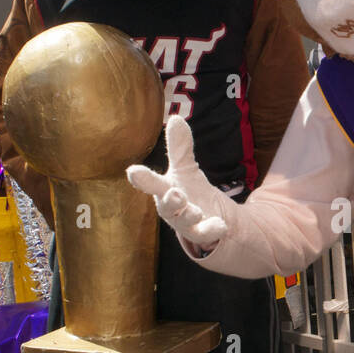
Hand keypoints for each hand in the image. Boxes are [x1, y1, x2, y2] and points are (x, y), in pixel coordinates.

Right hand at [127, 115, 227, 250]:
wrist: (207, 217)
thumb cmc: (188, 191)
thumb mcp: (185, 168)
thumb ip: (180, 147)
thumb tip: (176, 117)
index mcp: (165, 190)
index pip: (151, 183)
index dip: (142, 179)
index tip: (133, 172)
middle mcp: (172, 209)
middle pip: (166, 207)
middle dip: (169, 201)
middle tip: (174, 193)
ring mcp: (186, 223)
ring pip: (184, 223)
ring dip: (189, 216)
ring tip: (196, 210)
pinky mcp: (202, 233)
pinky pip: (205, 235)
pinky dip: (212, 230)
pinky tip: (221, 225)